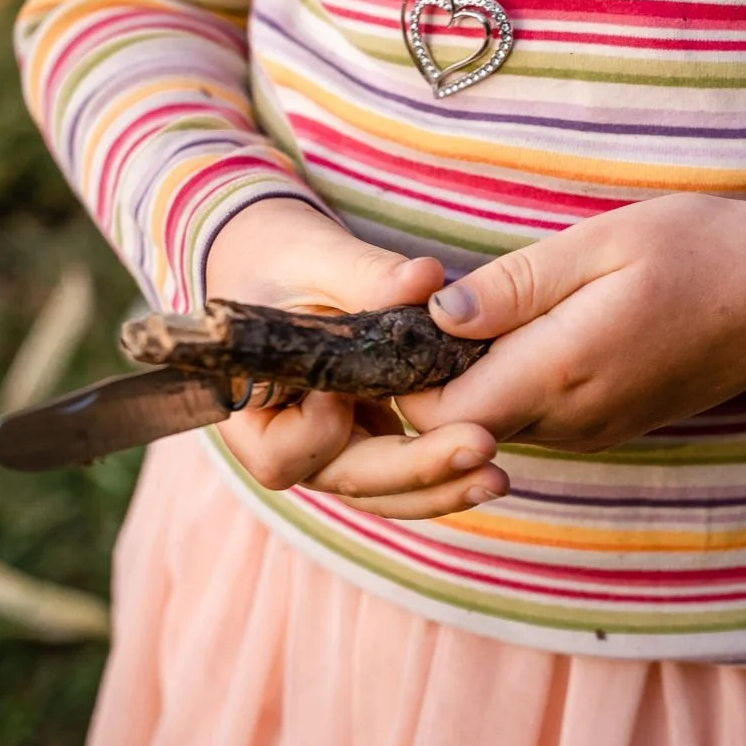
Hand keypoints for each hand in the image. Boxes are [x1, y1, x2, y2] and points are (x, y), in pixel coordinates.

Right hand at [205, 198, 508, 514]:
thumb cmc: (280, 255)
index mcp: (248, 406)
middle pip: (345, 479)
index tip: (350, 391)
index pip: (281, 455)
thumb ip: (364, 273)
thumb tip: (424, 279)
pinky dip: (443, 472)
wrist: (281, 261)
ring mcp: (329, 447)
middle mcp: (285, 441)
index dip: (320, 432)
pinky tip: (490, 467)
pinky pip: (403, 473)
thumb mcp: (314, 256)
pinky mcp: (366, 438)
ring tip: (497, 476)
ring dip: (439, 486)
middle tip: (482, 444)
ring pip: (381, 490)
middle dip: (414, 469)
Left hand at [399, 193, 745, 451]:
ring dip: (466, 379)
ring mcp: (593, 430)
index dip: (402, 376)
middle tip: (415, 310)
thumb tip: (437, 317)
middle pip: (460, 425)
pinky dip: (505, 383)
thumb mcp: (602, 243)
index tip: (392, 322)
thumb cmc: (705, 252)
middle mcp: (572, 420)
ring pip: (493, 422)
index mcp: (561, 373)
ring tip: (462, 314)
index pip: (441, 415)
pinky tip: (514, 331)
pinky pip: (531, 416)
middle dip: (424, 378)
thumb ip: (514, 287)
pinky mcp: (608, 425)